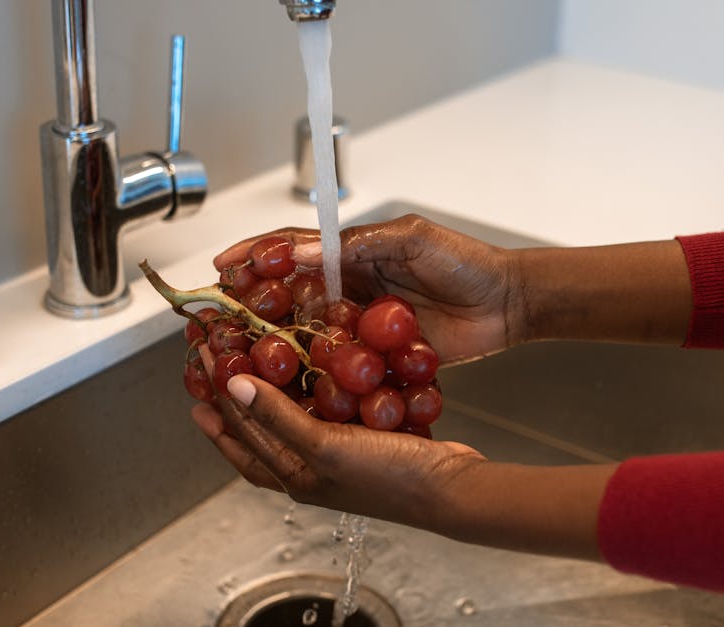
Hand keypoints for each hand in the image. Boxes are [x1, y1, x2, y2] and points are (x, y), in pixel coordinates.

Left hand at [191, 374, 486, 529]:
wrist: (450, 488)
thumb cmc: (388, 477)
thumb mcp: (324, 447)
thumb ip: (278, 417)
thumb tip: (231, 386)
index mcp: (294, 475)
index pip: (240, 436)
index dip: (215, 401)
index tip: (198, 364)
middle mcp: (310, 467)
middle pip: (259, 428)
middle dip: (233, 396)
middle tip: (214, 360)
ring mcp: (338, 452)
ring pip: (291, 415)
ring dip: (272, 387)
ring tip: (255, 358)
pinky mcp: (364, 436)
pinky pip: (327, 406)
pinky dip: (316, 385)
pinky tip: (318, 363)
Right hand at [213, 214, 522, 364]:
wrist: (507, 302)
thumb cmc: (466, 261)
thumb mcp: (412, 239)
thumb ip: (358, 244)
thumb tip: (302, 250)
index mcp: (352, 255)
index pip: (293, 251)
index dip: (255, 255)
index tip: (221, 265)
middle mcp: (348, 290)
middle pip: (288, 296)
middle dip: (250, 304)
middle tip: (216, 319)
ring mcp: (360, 326)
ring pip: (306, 333)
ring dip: (273, 344)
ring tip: (237, 357)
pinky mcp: (377, 358)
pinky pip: (339, 367)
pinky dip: (314, 375)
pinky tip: (287, 387)